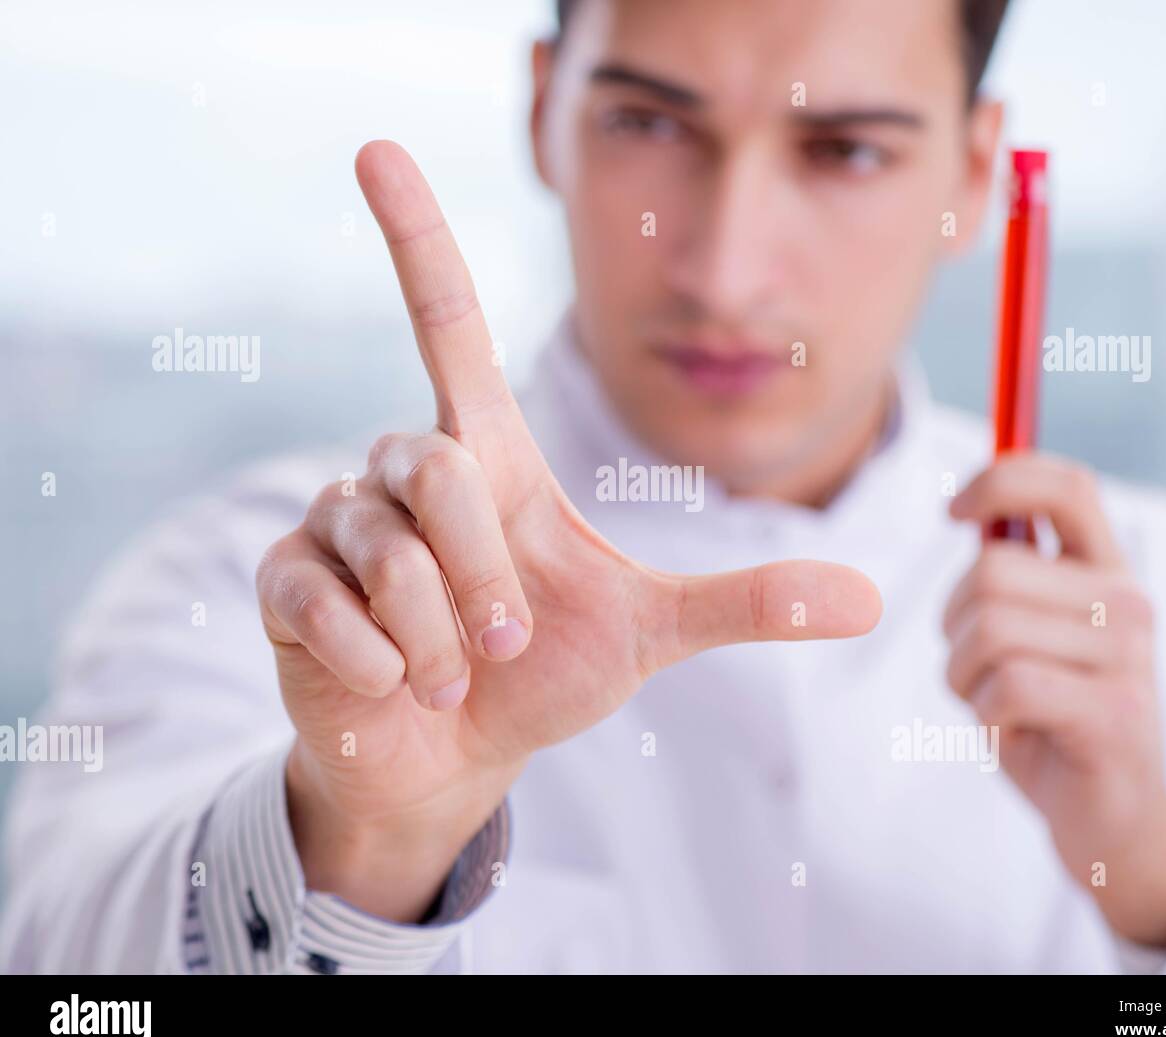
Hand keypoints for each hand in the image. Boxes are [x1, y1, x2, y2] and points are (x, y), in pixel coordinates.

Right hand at [255, 140, 882, 921]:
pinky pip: (320, 599)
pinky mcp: (287, 580)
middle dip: (484, 576)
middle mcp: (406, 470)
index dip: (416, 236)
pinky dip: (376, 660)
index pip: (446, 322)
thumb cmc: (541, 673)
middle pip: (432, 466)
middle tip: (507, 640)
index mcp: (489, 454)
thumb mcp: (650, 630)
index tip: (378, 150)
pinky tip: (391, 682)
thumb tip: (873, 597)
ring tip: (452, 671)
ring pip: (385, 547)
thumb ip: (747, 601)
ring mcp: (338, 522)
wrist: (454, 752)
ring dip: (437, 633)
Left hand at [944, 452, 1165, 947]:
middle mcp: (1127, 603)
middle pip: (990, 571)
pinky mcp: (1112, 714)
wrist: (1111, 821)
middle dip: (950, 623)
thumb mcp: (1031, 634)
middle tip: (972, 669)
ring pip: (989, 629)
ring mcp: (1126, 658)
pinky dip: (983, 713)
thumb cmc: (1050, 716)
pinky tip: (1009, 731)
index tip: (950, 512)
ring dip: (961, 674)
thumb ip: (1012, 575)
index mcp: (1108, 571)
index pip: (1068, 486)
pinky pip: (1005, 686)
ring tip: (991, 702)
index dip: (1000, 481)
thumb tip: (967, 508)